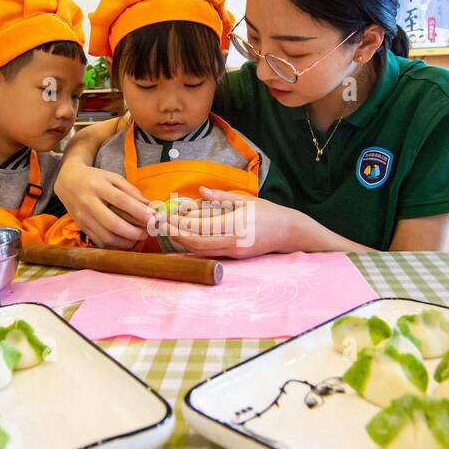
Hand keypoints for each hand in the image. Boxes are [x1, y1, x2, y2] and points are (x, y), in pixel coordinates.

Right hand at [54, 162, 152, 249]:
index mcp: (98, 186)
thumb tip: (150, 206)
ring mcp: (83, 217)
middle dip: (133, 232)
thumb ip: (131, 192)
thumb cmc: (96, 179)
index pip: (121, 201)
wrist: (68, 181)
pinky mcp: (81, 227)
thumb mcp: (113, 178)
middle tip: (146, 233)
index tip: (153, 219)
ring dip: (125, 242)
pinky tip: (124, 241)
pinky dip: (115, 245)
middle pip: (112, 223)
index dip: (139, 212)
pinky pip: (99, 242)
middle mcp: (88, 202)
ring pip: (106, 236)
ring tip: (137, 238)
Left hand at [165, 188, 309, 258]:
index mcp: (233, 225)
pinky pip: (209, 253)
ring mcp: (233, 252)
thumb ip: (221, 197)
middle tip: (161, 226)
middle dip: (175, 235)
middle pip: (195, 243)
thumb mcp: (245, 200)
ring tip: (169, 231)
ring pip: (200, 251)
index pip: (199, 227)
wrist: (288, 232)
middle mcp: (231, 242)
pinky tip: (184, 240)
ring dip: (182, 242)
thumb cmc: (267, 213)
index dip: (179, 223)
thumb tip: (201, 192)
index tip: (166, 216)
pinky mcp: (234, 256)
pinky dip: (194, 247)